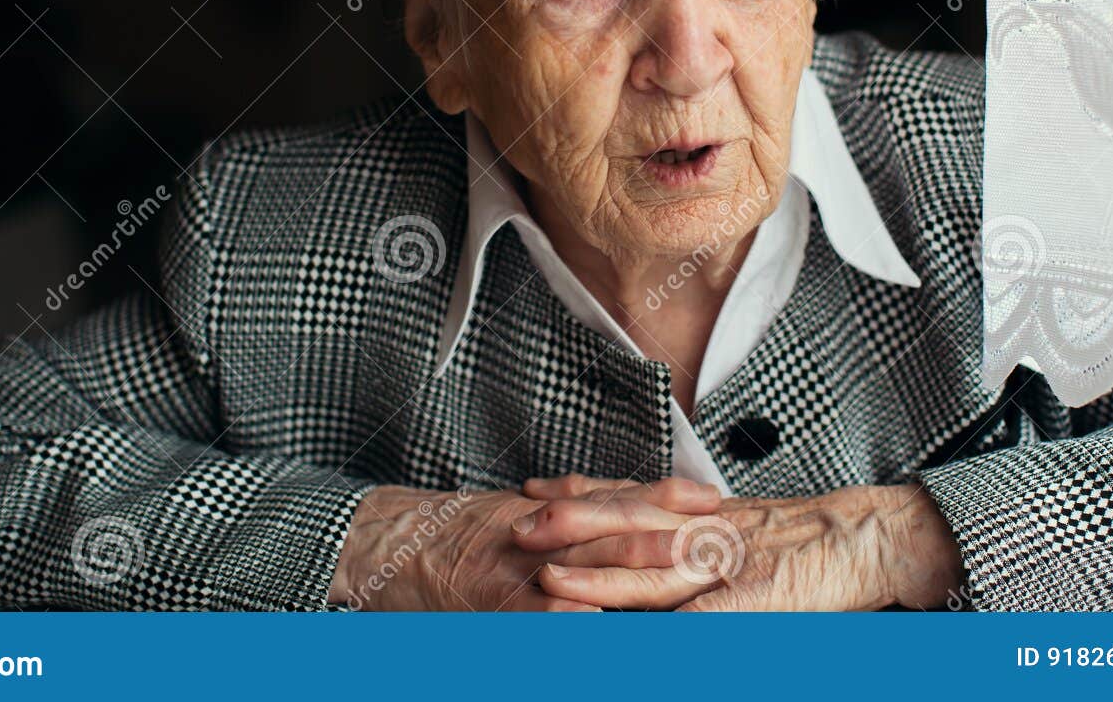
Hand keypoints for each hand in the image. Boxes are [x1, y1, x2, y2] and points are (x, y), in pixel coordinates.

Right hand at [330, 476, 721, 610]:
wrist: (392, 544)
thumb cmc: (457, 534)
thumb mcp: (518, 512)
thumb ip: (569, 513)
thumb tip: (626, 512)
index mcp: (551, 508)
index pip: (620, 496)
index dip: (667, 495)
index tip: (713, 499)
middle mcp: (542, 531)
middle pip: (617, 527)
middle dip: (673, 534)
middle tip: (719, 538)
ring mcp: (522, 569)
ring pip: (589, 566)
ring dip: (639, 574)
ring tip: (685, 578)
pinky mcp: (497, 604)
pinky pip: (539, 612)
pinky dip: (569, 615)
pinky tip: (598, 617)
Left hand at [517, 477, 963, 610]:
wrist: (867, 542)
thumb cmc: (810, 543)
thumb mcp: (744, 530)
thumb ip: (699, 535)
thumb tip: (650, 536)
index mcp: (700, 515)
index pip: (630, 497)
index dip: (580, 492)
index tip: (535, 487)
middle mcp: (703, 533)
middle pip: (627, 525)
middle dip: (569, 526)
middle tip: (517, 522)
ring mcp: (721, 568)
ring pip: (648, 572)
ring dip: (594, 578)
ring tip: (547, 577)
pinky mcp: (741, 605)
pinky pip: (690, 615)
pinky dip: (653, 615)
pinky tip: (616, 629)